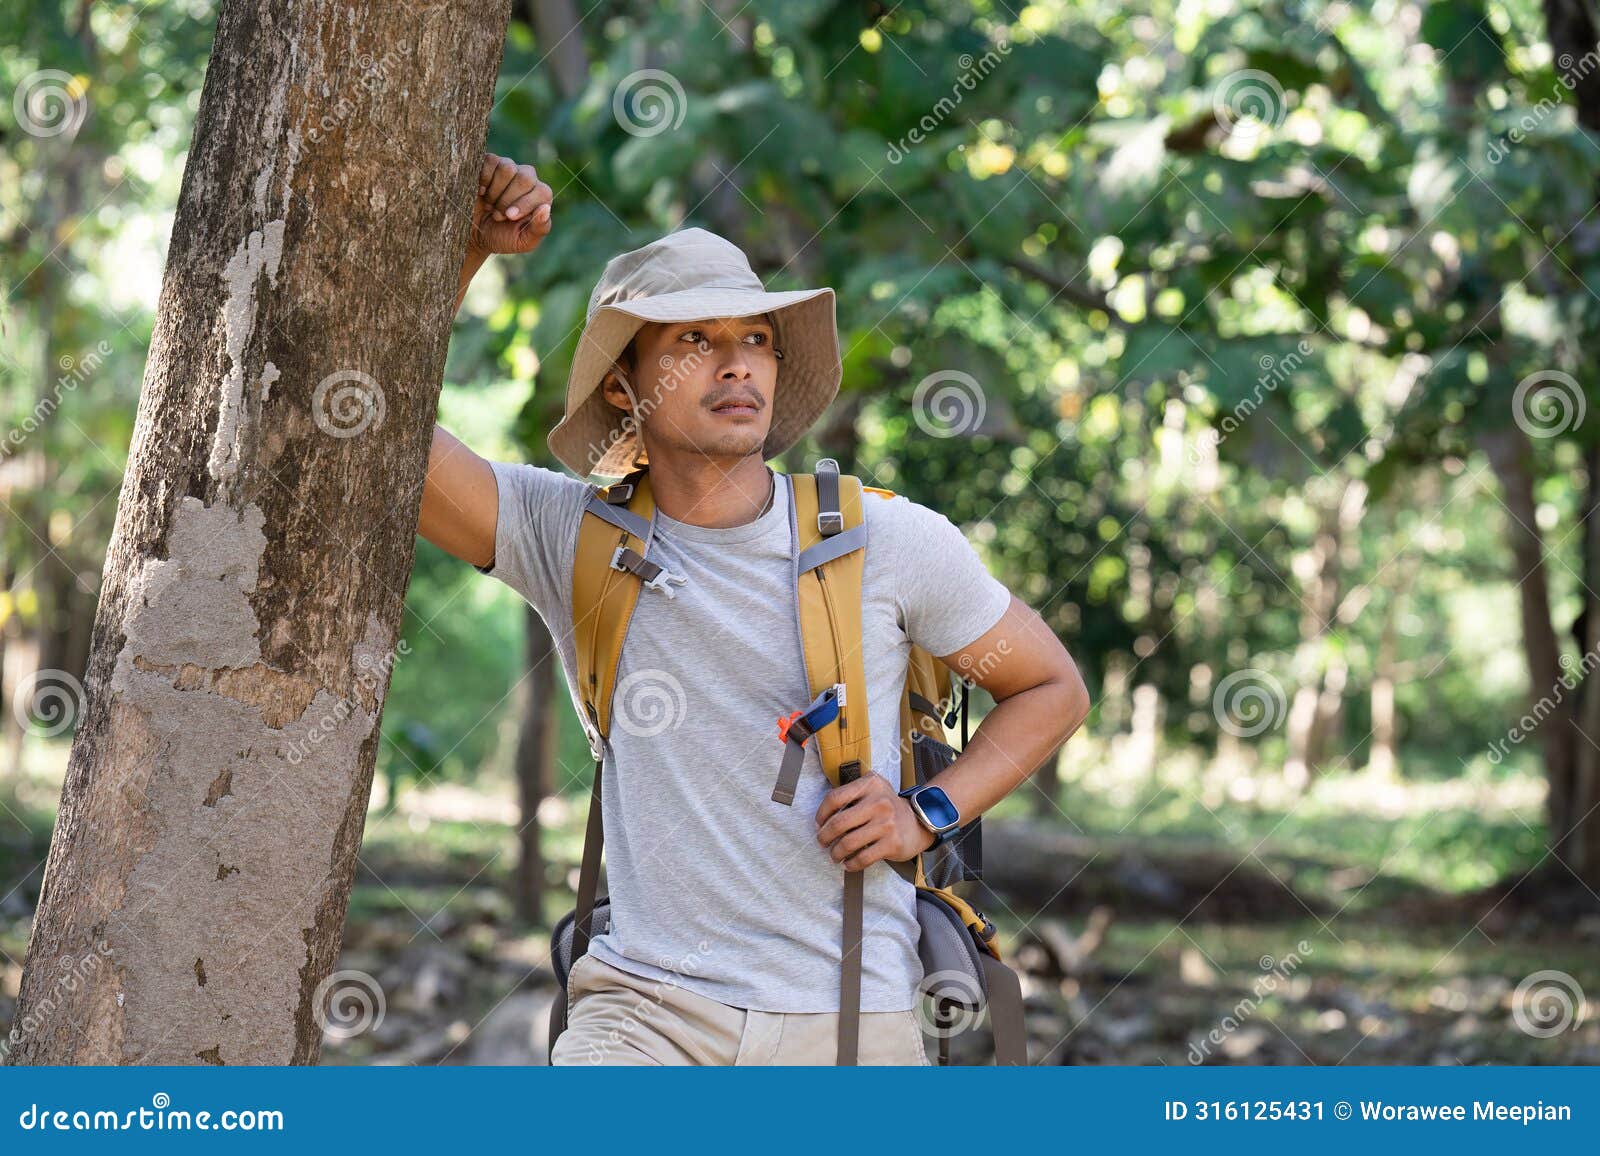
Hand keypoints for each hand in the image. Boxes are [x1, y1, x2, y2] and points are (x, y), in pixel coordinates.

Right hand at [468, 152, 552, 257]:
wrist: (472, 233)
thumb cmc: (501, 237)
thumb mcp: (523, 242)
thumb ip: (539, 228)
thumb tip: (546, 208)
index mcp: (540, 197)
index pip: (542, 192)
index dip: (524, 204)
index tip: (508, 216)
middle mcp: (528, 178)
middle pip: (525, 178)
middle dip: (507, 200)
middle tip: (497, 214)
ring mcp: (508, 168)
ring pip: (507, 167)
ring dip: (495, 190)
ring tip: (489, 203)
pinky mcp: (489, 162)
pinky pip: (490, 160)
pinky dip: (483, 178)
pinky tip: (481, 191)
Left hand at [815, 773, 934, 871]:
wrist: (919, 821)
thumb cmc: (888, 808)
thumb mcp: (873, 790)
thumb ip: (851, 795)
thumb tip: (823, 820)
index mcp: (871, 784)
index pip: (835, 798)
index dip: (821, 813)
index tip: (819, 823)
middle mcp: (879, 802)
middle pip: (839, 822)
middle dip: (824, 836)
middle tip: (822, 842)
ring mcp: (887, 823)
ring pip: (848, 843)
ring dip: (836, 853)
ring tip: (835, 855)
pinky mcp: (892, 843)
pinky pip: (863, 858)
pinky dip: (851, 864)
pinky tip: (848, 863)